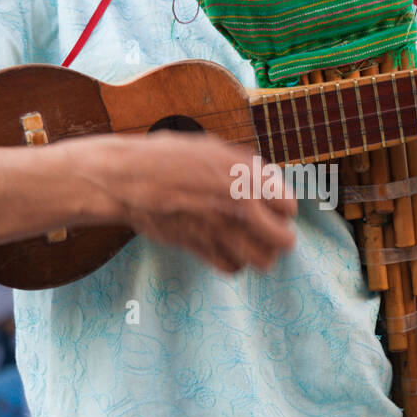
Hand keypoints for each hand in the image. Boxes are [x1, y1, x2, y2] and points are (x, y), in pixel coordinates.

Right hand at [77, 130, 297, 273]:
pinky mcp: (200, 249)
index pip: (289, 207)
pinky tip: (225, 246)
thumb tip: (268, 180)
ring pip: (262, 261)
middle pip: (284, 240)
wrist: (127, 179)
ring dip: (260, 253)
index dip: (282, 207)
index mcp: (245, 177)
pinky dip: (233, 261)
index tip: (273, 207)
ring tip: (249, 241)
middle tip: (268, 229)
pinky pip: (232, 268)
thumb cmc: (167, 157)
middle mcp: (239, 207)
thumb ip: (246, 166)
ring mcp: (219, 232)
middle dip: (279, 236)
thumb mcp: (213, 148)